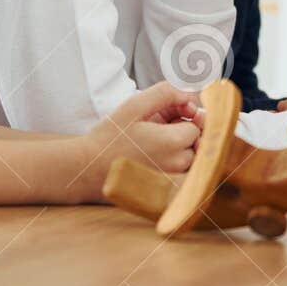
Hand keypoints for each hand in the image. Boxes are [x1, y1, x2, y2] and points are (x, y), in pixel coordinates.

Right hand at [70, 85, 201, 201]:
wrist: (88, 170)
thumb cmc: (109, 138)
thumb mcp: (135, 106)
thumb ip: (166, 94)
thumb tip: (191, 94)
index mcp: (172, 143)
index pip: (198, 125)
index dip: (184, 116)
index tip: (167, 114)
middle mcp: (177, 166)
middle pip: (198, 143)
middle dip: (184, 131)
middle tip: (158, 126)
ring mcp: (173, 181)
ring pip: (191, 159)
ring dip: (180, 147)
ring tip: (153, 141)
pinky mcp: (166, 191)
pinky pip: (183, 174)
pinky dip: (174, 163)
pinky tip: (153, 157)